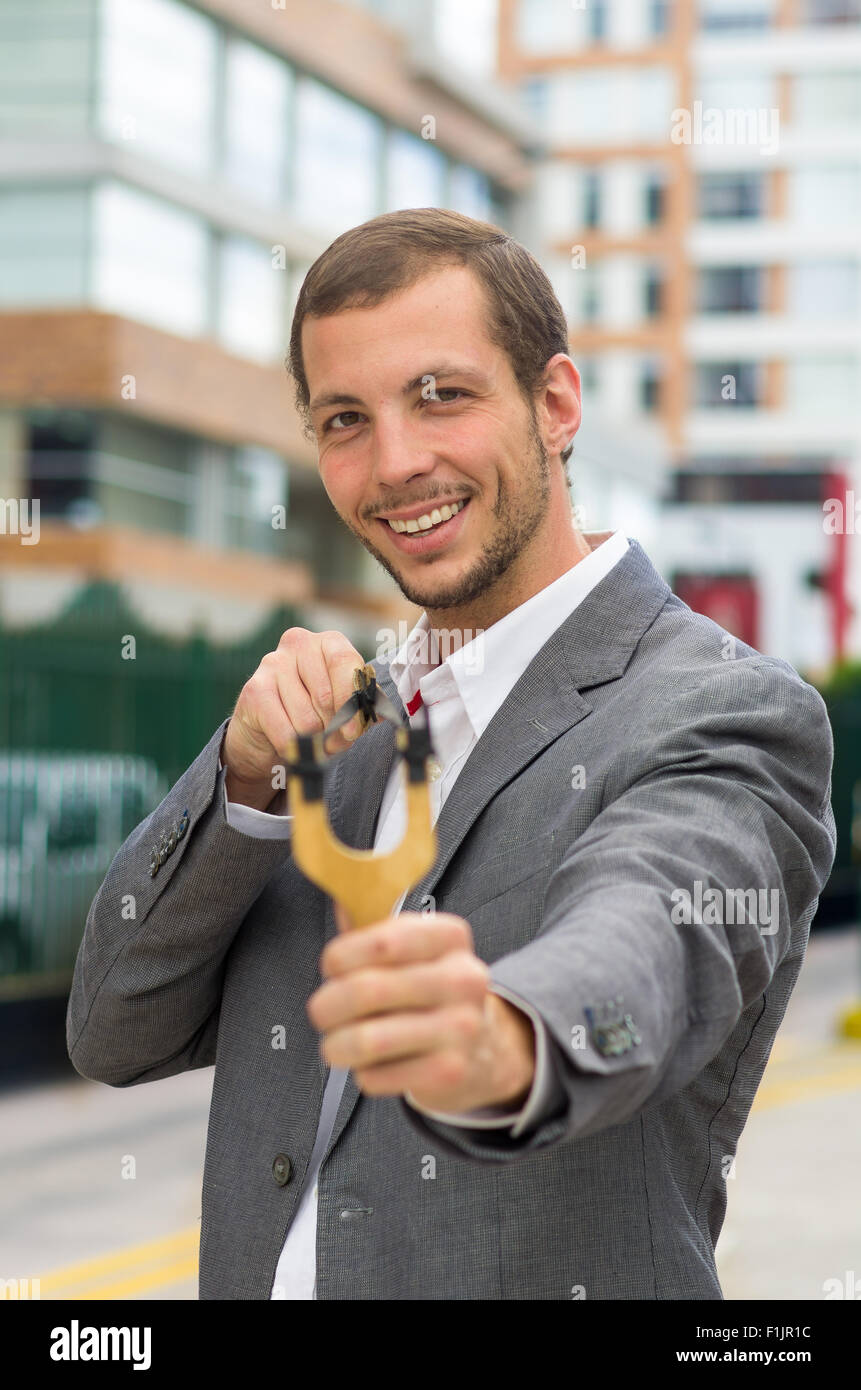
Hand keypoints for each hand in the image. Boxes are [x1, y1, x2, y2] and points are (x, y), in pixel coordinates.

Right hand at [221, 628, 367, 810]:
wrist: (264, 733)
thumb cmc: (313, 713)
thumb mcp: (344, 708)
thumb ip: (363, 707)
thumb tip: (382, 714)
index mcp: (329, 642)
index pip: (345, 663)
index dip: (352, 701)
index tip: (353, 731)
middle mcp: (299, 643)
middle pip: (326, 696)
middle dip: (333, 728)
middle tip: (330, 741)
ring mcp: (272, 663)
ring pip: (306, 719)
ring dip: (313, 741)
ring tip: (310, 741)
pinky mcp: (254, 690)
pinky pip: (286, 733)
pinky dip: (293, 748)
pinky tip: (290, 745)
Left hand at [305, 904, 535, 1113]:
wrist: (484, 1045)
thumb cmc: (432, 990)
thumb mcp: (413, 947)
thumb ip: (371, 923)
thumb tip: (338, 893)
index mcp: (450, 937)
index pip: (381, 940)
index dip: (339, 956)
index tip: (331, 966)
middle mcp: (462, 979)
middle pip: (365, 990)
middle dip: (326, 1004)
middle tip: (322, 1010)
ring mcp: (460, 1027)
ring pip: (365, 1040)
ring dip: (336, 1044)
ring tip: (337, 1041)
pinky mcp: (449, 1071)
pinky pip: (376, 1075)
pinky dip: (362, 1072)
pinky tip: (375, 1062)